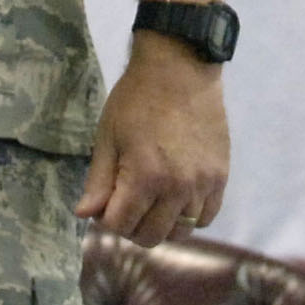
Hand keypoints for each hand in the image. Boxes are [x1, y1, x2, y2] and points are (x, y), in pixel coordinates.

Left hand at [78, 40, 227, 246]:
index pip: (120, 225)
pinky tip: (177, 199)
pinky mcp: (220, 176)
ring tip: (152, 202)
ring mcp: (202, 184)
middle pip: (151, 236)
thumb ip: (98, 180)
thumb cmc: (136, 99)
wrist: (180, 69)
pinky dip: (190, 216)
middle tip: (126, 203)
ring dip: (161, 225)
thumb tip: (84, 215)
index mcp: (144, 177)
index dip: (105, 218)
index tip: (104, 201)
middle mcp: (177, 188)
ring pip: (181, 231)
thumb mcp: (108, 136)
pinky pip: (206, 216)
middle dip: (131, 227)